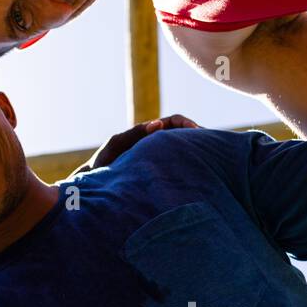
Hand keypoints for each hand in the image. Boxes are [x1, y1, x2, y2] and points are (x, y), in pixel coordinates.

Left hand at [77, 114, 199, 174]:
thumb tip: (158, 123)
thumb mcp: (116, 146)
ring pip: (181, 148)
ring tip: (210, 155)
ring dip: (195, 148)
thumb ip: (134, 134)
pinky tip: (199, 170)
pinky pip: (177, 163)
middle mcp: (154, 143)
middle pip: (181, 133)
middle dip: (197, 134)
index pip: (172, 122)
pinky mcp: (159, 171)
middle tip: (211, 142)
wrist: (94, 185)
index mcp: (146, 133)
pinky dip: (189, 162)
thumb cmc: (103, 164)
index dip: (186, 123)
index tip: (197, 129)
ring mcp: (157, 157)